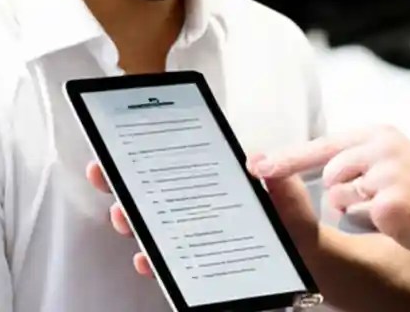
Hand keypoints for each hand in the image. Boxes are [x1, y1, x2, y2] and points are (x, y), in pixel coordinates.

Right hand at [85, 159, 322, 277]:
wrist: (304, 256)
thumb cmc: (288, 214)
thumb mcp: (283, 184)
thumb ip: (269, 168)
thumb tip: (251, 158)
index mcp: (206, 180)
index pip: (167, 164)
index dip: (137, 153)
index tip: (111, 143)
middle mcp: (192, 207)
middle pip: (146, 193)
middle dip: (118, 184)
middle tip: (105, 175)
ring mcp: (191, 236)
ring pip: (149, 228)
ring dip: (130, 222)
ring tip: (124, 216)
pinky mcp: (196, 265)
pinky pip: (167, 265)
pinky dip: (154, 263)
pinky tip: (148, 259)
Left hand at [250, 125, 409, 263]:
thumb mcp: (396, 162)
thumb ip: (358, 162)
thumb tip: (314, 174)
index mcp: (380, 135)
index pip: (323, 144)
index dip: (287, 157)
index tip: (257, 164)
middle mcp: (380, 147)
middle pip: (328, 173)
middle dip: (341, 193)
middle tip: (376, 199)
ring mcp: (384, 173)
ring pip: (339, 197)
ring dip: (357, 209)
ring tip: (392, 207)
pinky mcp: (387, 202)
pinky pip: (357, 218)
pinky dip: (373, 224)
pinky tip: (399, 219)